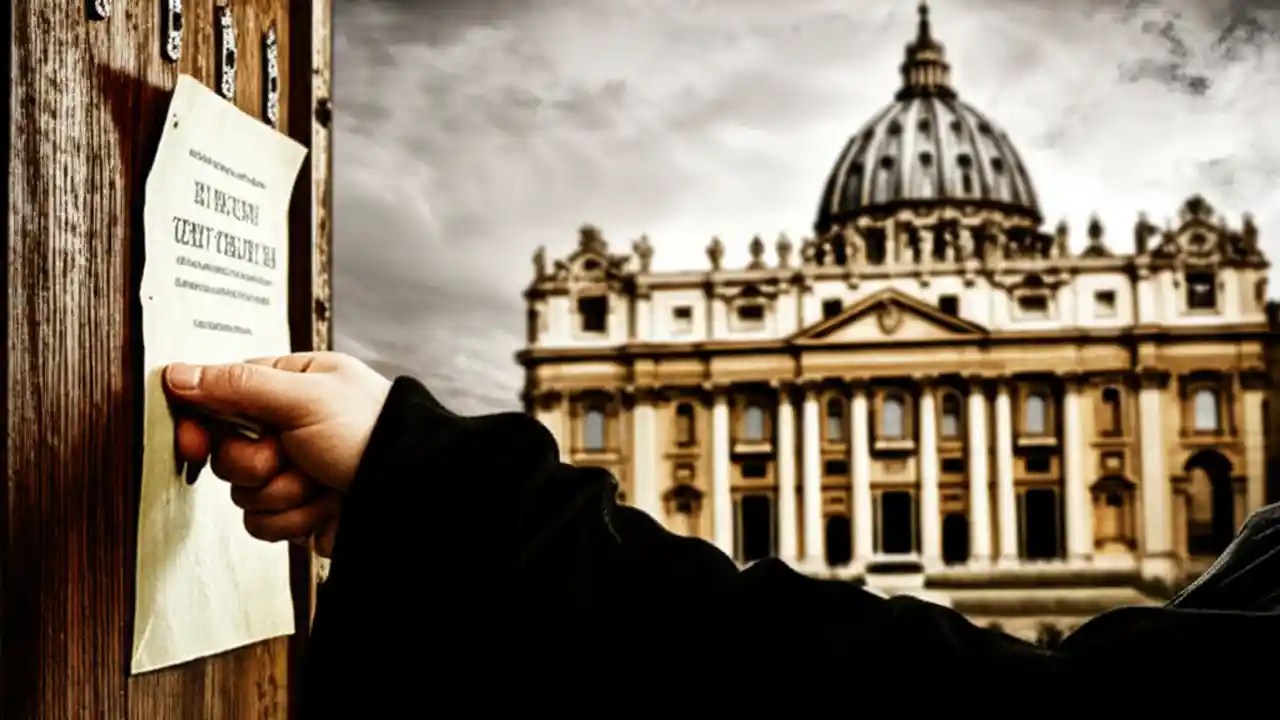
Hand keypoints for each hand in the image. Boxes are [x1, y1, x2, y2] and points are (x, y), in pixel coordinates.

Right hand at [165, 352, 391, 554]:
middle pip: (227, 452)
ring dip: (281, 493)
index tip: (195, 441)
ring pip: (243, 493)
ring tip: (320, 481)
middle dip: (254, 463)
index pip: (221, 396)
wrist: (412, 496)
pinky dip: (293, 519)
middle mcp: (290, 427)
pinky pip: (263, 523)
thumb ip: (238, 386)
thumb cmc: (370, 434)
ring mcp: (295, 471)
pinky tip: (325, 506)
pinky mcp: (300, 511)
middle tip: (287, 456)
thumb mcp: (304, 398)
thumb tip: (177, 374)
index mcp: (293, 386)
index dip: (202, 422)